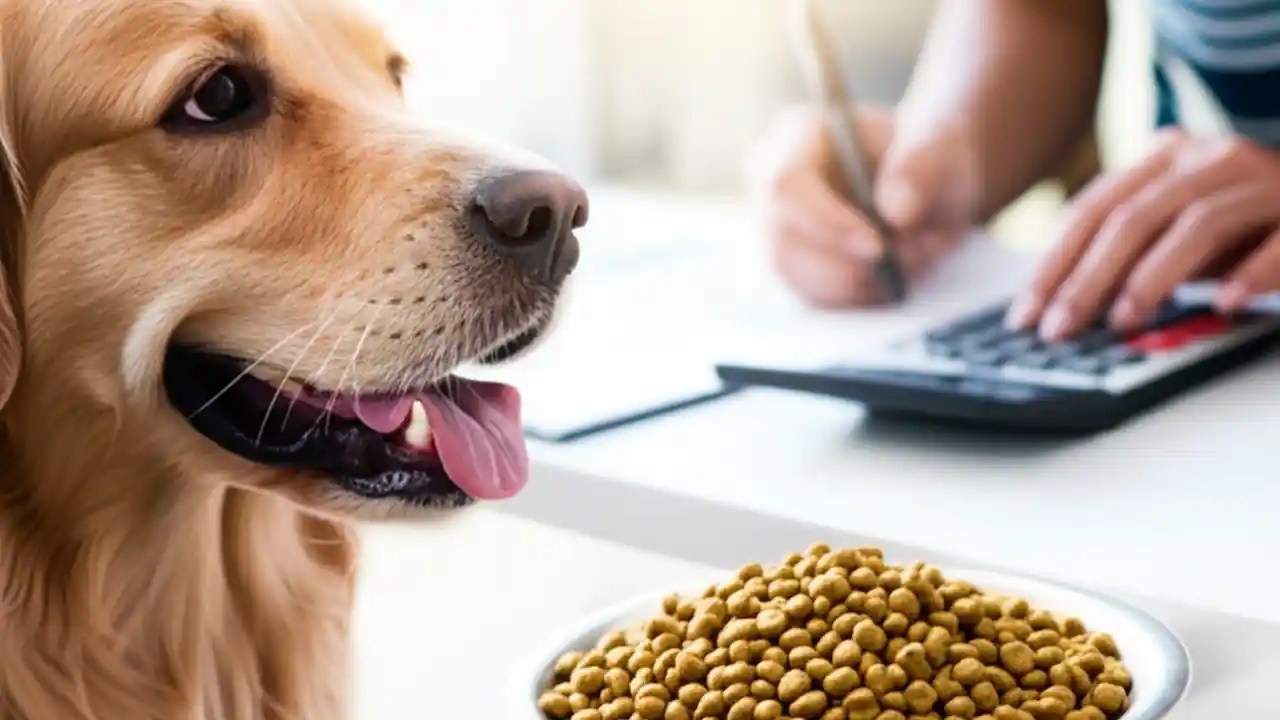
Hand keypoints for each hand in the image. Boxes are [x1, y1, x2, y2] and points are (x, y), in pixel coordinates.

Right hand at [751, 106, 976, 307]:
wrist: (928, 178)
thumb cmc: (927, 152)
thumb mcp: (940, 143)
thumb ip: (921, 165)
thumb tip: (896, 210)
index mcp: (799, 138)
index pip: (786, 187)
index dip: (826, 223)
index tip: (878, 247)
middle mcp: (772, 185)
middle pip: (783, 244)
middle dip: (849, 266)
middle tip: (905, 262)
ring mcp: (777, 231)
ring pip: (799, 278)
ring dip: (860, 283)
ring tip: (910, 259)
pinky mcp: (794, 267)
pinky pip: (815, 297)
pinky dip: (859, 296)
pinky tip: (892, 274)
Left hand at [1009, 129, 1279, 338]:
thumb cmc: (1247, 227)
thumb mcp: (1178, 235)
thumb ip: (1131, 255)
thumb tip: (1063, 308)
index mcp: (1166, 158)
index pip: (1093, 210)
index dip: (1053, 265)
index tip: (1025, 316)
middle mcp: (1210, 159)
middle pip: (1133, 217)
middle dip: (1088, 278)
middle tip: (1061, 328)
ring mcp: (1262, 180)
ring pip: (1195, 223)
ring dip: (1153, 276)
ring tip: (1124, 321)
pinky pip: (1278, 240)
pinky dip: (1250, 271)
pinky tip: (1223, 303)